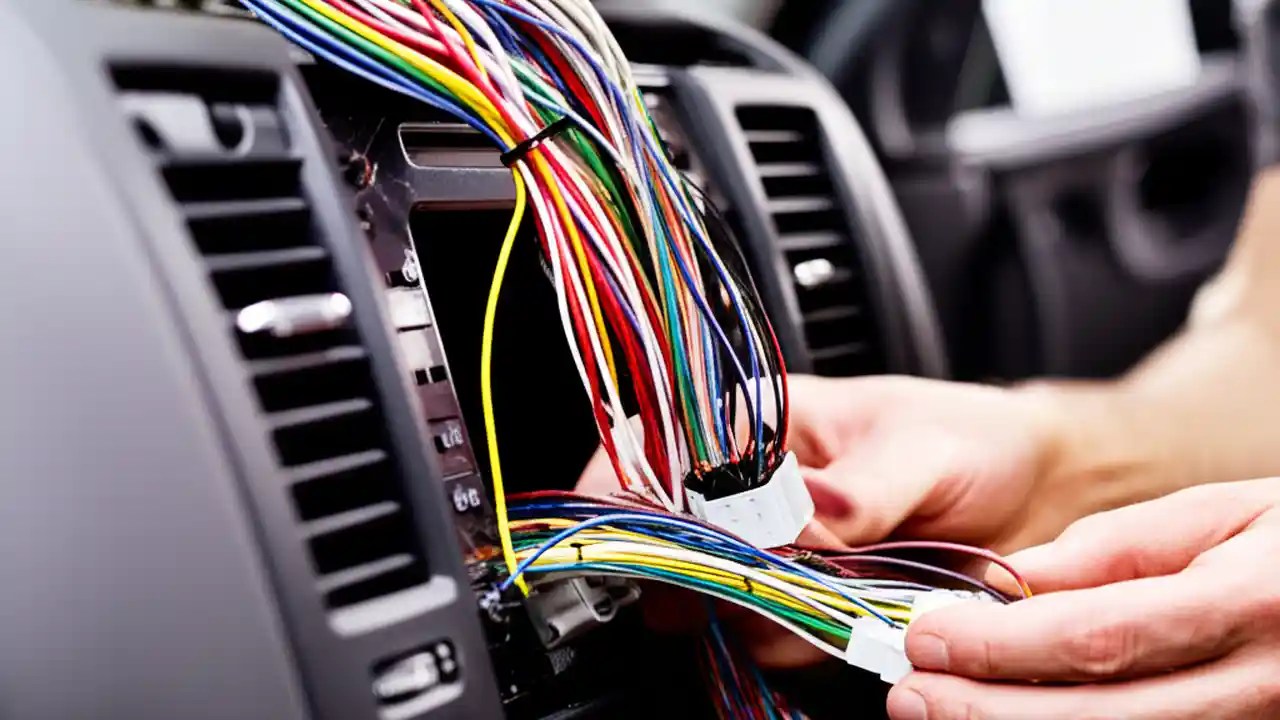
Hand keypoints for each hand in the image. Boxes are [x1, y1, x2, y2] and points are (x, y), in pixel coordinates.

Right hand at [575, 374, 1116, 666]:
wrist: (1037, 496)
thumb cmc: (974, 442)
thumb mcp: (923, 451)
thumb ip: (859, 489)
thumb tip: (800, 515)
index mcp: (764, 422)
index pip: (663, 444)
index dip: (623, 485)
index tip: (617, 528)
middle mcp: (756, 489)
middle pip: (676, 535)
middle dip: (705, 568)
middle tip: (765, 578)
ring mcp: (778, 550)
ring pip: (720, 597)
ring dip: (770, 609)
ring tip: (852, 584)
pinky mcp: (804, 601)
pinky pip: (769, 635)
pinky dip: (802, 639)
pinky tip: (852, 614)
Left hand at [889, 479, 1279, 719]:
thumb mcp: (1222, 512)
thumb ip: (1116, 547)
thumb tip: (1013, 580)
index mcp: (1248, 601)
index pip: (1102, 636)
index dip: (1003, 645)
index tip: (929, 635)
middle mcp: (1260, 683)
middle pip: (1100, 716)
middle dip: (989, 709)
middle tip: (912, 693)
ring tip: (938, 714)